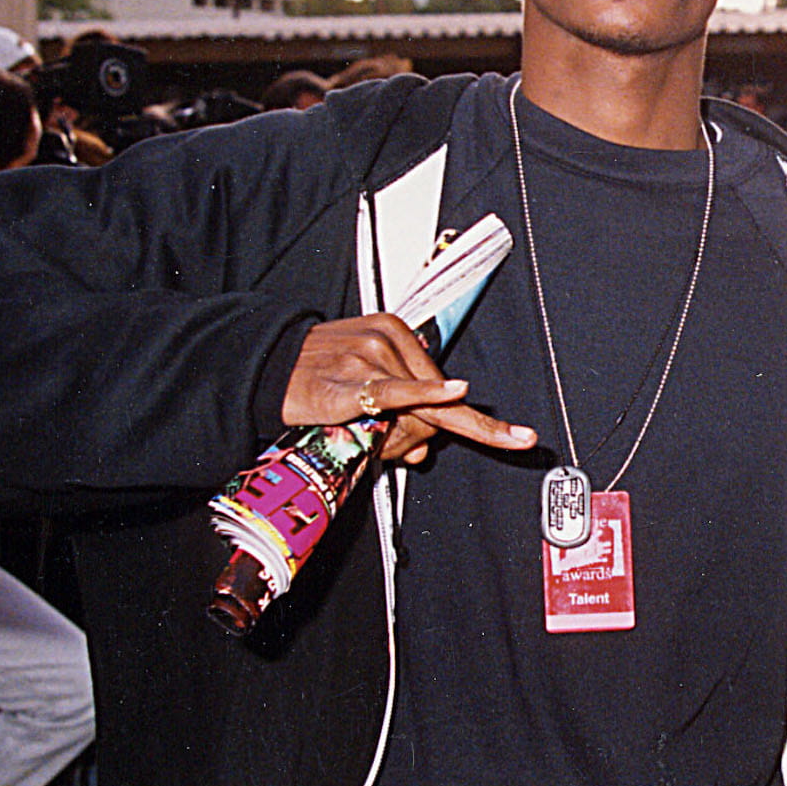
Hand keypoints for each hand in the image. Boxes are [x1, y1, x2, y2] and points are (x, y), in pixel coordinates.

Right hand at [282, 314, 535, 464]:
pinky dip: (425, 394)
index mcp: (398, 333)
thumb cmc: (317, 378)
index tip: (521, 440)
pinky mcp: (353, 380)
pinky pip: (396, 392)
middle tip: (384, 442)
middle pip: (436, 406)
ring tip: (356, 428)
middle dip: (419, 436)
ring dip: (395, 438)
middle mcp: (391, 341)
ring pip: (416, 415)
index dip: (481, 425)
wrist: (265, 370)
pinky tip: (455, 390)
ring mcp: (373, 358)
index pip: (445, 388)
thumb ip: (401, 413)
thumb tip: (422, 452)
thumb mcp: (365, 387)